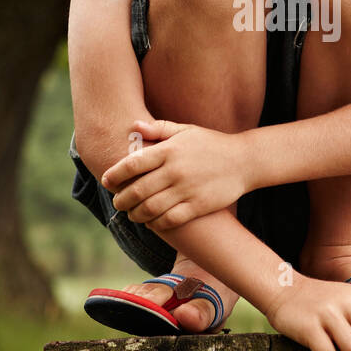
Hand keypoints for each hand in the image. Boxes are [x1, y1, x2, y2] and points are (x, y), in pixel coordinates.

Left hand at [101, 119, 253, 232]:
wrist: (244, 161)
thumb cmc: (211, 144)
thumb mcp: (186, 130)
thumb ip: (158, 128)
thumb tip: (133, 126)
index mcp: (169, 150)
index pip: (132, 164)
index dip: (114, 175)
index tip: (107, 181)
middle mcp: (175, 170)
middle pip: (137, 190)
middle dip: (122, 199)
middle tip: (118, 202)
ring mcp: (187, 189)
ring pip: (150, 208)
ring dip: (136, 214)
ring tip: (132, 214)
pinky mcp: (198, 206)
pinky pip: (170, 220)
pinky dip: (156, 224)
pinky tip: (152, 222)